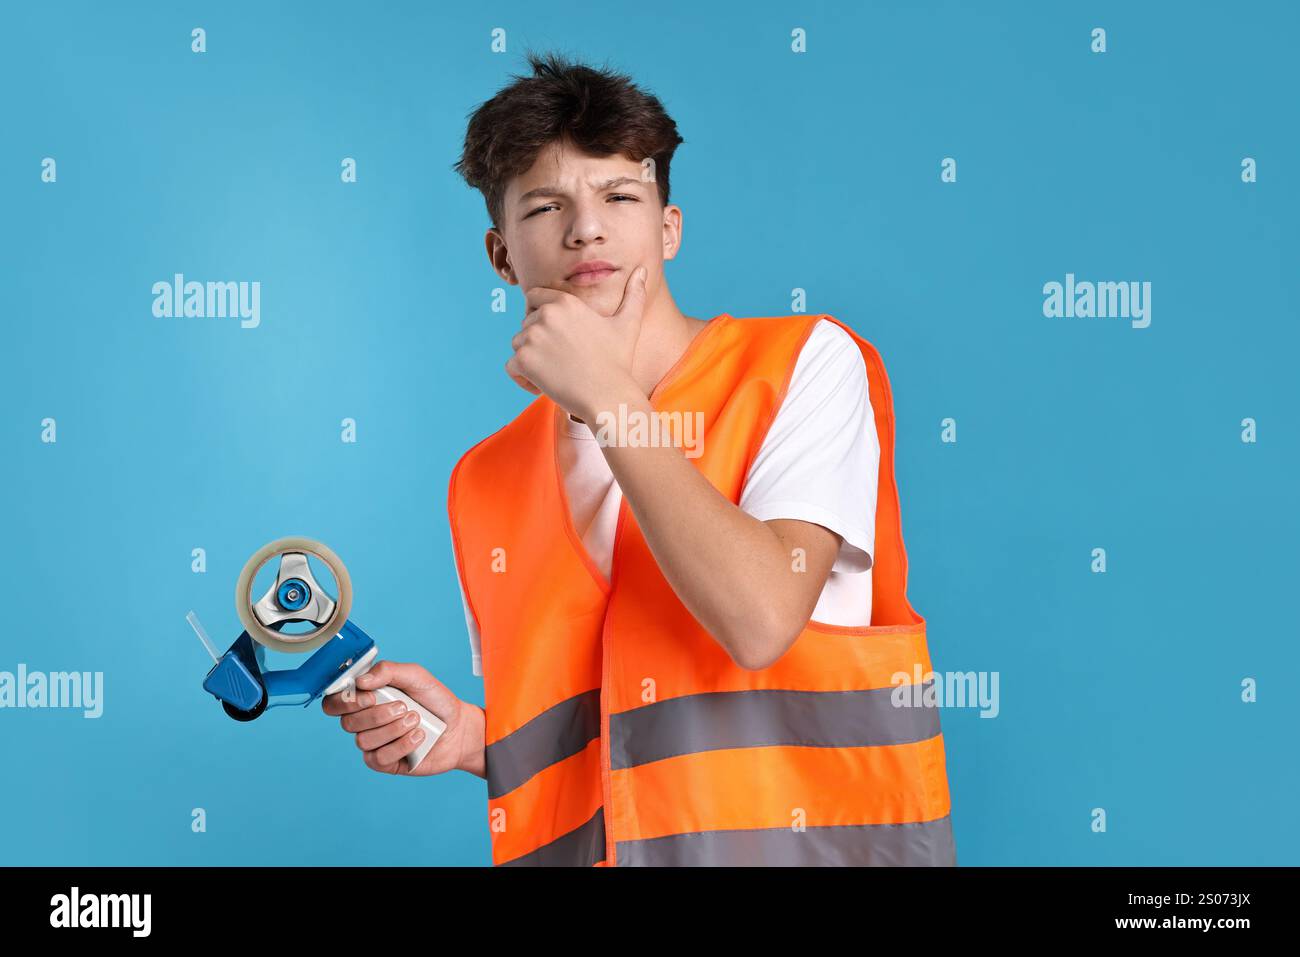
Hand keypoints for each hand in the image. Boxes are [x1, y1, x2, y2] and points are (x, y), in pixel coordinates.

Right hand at [321, 660, 474, 776]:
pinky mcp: (385, 762)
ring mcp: (374, 743)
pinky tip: (418, 738)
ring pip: (363, 741)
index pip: (334, 703)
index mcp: (366, 698)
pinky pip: (379, 758)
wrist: (459, 727)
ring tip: (416, 720)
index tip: (370, 696)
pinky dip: (402, 745)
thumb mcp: (416, 676)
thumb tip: (361, 681)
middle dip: (378, 715)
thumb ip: (388, 671)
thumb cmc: (435, 699)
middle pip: (347, 723)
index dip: (344, 702)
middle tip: (404, 707)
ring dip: (394, 729)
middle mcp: (365, 722)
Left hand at [505, 265, 647, 418]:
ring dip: (531, 360)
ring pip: (518, 345)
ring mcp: (532, 337)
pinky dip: (522, 379)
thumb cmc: (619, 362)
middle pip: (526, 324)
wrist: (608, 396)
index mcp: (566, 302)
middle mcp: (545, 315)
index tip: (554, 336)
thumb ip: (634, 295)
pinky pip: (511, 367)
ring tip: (555, 374)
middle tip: (562, 361)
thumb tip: (642, 271)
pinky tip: (543, 387)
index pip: (533, 297)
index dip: (539, 315)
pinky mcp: (523, 360)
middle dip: (538, 342)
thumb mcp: (628, 324)